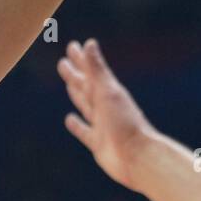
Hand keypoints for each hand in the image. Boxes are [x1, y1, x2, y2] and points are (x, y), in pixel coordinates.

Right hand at [57, 39, 156, 190]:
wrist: (137, 157)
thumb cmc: (125, 123)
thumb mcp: (108, 93)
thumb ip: (97, 70)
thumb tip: (89, 43)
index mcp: (108, 92)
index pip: (90, 72)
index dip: (81, 60)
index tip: (72, 46)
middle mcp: (104, 107)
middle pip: (85, 87)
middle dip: (75, 75)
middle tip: (63, 63)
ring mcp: (101, 125)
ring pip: (85, 106)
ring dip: (76, 95)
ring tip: (70, 86)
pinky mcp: (98, 143)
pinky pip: (84, 131)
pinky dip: (77, 125)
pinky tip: (69, 119)